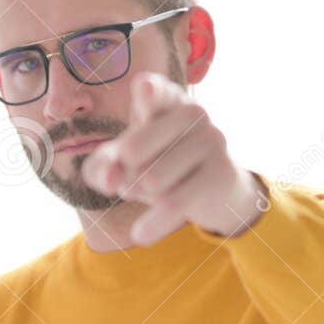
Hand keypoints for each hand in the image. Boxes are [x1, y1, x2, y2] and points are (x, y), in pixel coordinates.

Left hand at [80, 72, 265, 245]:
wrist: (213, 193)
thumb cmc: (156, 165)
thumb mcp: (119, 166)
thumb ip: (101, 169)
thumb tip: (115, 180)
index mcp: (163, 101)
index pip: (154, 91)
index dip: (149, 93)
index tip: (144, 89)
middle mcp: (191, 112)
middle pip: (131, 152)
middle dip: (123, 177)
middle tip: (133, 181)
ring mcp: (211, 138)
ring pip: (151, 181)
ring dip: (142, 195)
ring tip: (152, 192)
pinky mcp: (222, 172)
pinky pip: (173, 204)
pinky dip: (151, 224)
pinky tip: (140, 233)